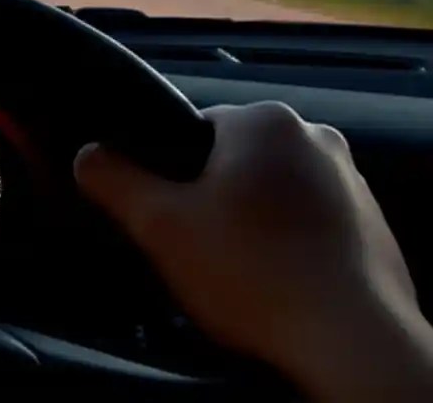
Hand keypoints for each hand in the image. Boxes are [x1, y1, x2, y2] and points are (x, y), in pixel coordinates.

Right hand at [75, 101, 432, 401]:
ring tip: (238, 271)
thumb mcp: (159, 224)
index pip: (194, 129)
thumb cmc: (250, 272)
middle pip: (235, 161)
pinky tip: (277, 281)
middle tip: (198, 248)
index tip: (169, 216)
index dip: (171, 174)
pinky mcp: (371, 224)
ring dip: (252, 223)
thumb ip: (114, 181)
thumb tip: (87, 155)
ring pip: (274, 193)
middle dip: (214, 199)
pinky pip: (311, 223)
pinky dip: (289, 245)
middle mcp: (315, 136)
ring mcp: (352, 180)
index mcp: (264, 120)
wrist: (349, 338)